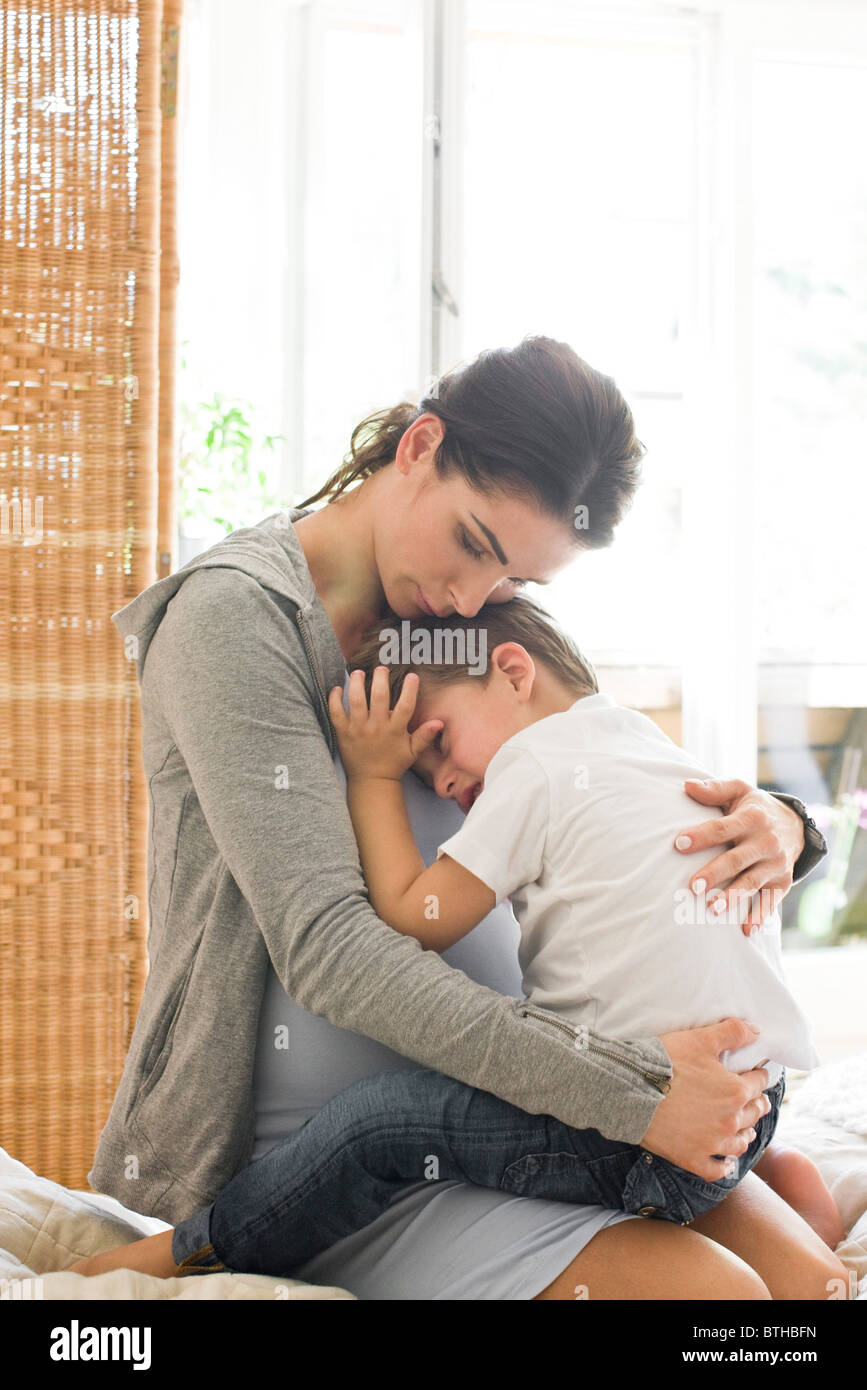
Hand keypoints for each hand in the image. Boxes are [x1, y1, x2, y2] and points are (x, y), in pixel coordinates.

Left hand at [328, 667, 442, 781]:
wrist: (371, 781)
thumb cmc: (393, 763)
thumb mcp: (413, 751)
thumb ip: (425, 735)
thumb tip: (440, 722)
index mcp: (395, 730)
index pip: (405, 706)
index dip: (409, 690)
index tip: (412, 676)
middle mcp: (376, 728)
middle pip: (379, 698)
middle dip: (380, 679)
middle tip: (382, 669)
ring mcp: (358, 729)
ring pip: (356, 701)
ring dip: (357, 684)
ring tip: (359, 673)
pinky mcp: (343, 732)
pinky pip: (336, 712)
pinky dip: (334, 699)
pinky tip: (337, 688)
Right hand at [640, 1018, 772, 1180]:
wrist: (631, 1088)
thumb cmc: (665, 1061)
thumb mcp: (700, 1039)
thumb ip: (732, 1032)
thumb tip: (756, 1031)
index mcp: (735, 1091)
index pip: (758, 1083)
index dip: (760, 1076)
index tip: (759, 1074)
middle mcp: (729, 1121)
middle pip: (753, 1113)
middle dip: (757, 1104)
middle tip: (758, 1100)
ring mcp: (711, 1143)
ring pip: (739, 1143)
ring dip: (745, 1134)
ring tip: (746, 1130)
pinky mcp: (692, 1158)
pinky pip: (716, 1170)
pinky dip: (724, 1167)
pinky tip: (727, 1163)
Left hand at [675, 778, 804, 935]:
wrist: (795, 825)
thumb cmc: (754, 808)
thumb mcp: (739, 791)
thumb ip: (714, 789)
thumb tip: (686, 786)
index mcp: (752, 818)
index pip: (722, 828)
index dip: (701, 836)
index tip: (678, 844)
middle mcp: (766, 842)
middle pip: (737, 859)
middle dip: (715, 872)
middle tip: (692, 885)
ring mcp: (776, 864)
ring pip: (752, 882)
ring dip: (734, 897)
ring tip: (713, 909)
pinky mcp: (782, 882)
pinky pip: (771, 901)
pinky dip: (760, 916)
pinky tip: (746, 930)